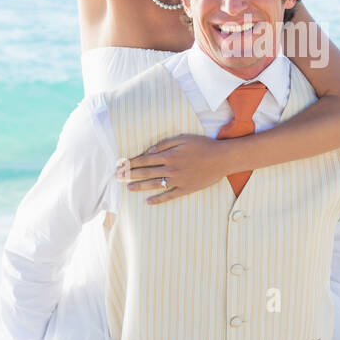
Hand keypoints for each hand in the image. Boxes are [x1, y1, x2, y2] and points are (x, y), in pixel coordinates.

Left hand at [115, 134, 229, 202]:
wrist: (221, 159)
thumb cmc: (203, 146)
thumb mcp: (183, 139)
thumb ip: (165, 144)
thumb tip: (149, 150)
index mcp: (169, 155)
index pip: (145, 159)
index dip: (132, 162)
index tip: (121, 164)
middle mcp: (170, 169)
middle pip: (146, 172)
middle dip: (130, 174)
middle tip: (118, 177)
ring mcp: (177, 180)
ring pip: (154, 184)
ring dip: (140, 186)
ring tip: (128, 188)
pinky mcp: (185, 189)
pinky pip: (169, 196)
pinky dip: (158, 199)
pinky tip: (148, 201)